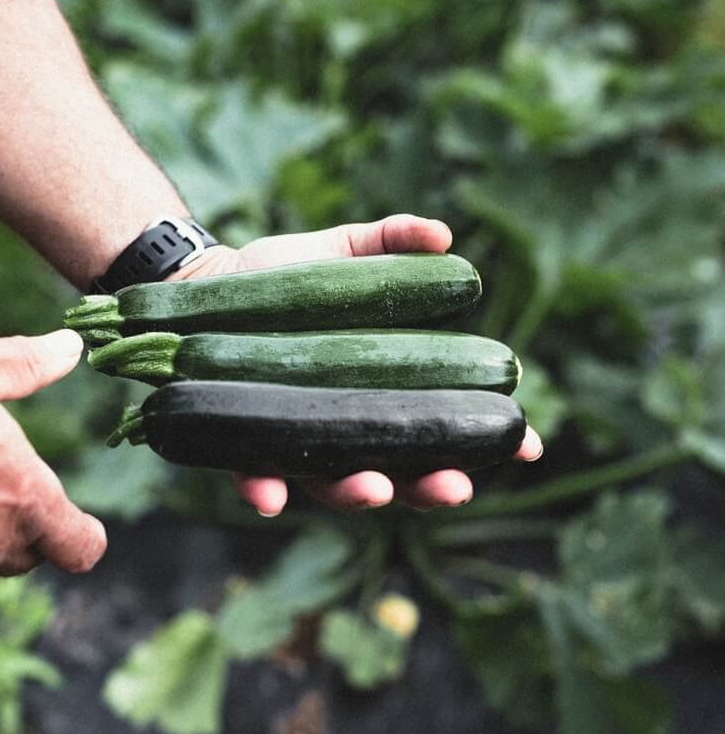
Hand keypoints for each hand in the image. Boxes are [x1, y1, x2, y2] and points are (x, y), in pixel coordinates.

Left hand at [175, 214, 542, 515]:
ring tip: (375, 487)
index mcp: (378, 394)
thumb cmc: (286, 277)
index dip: (484, 443)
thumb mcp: (343, 252)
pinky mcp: (241, 442)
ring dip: (356, 494)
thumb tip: (445, 238)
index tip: (526, 444)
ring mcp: (293, 441)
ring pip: (330, 486)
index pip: (440, 428)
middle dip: (427, 487)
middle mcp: (342, 429)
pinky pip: (252, 475)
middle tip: (456, 485)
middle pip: (396, 472)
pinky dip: (262, 490)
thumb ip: (391, 243)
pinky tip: (269, 495)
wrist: (208, 283)